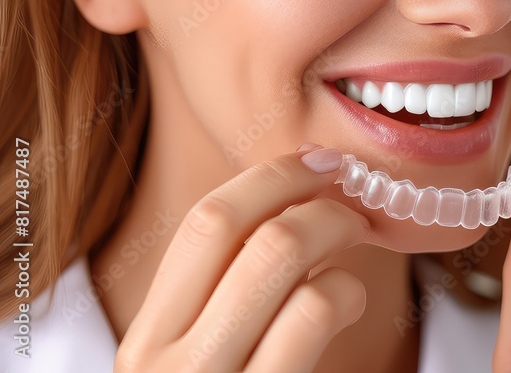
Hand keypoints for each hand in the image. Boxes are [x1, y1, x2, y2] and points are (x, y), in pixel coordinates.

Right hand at [115, 145, 370, 372]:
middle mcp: (167, 363)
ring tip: (357, 243)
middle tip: (351, 196)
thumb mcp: (208, 363)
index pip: (202, 224)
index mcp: (149, 340)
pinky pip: (316, 308)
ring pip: (279, 252)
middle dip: (304, 188)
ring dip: (336, 228)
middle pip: (233, 222)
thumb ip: (227, 301)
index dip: (269, 178)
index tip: (317, 161)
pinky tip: (349, 301)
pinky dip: (348, 287)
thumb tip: (293, 202)